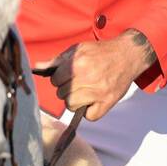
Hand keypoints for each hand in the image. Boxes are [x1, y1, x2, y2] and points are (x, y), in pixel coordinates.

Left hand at [33, 31, 156, 122]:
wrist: (128, 54)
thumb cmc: (101, 52)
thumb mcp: (79, 50)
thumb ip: (57, 60)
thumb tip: (38, 68)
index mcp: (77, 63)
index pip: (55, 80)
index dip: (60, 78)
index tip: (69, 75)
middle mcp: (87, 77)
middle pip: (62, 94)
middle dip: (68, 89)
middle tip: (80, 82)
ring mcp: (98, 91)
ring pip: (72, 106)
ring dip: (76, 101)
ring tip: (86, 91)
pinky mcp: (108, 101)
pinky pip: (90, 116)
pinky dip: (90, 111)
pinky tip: (94, 101)